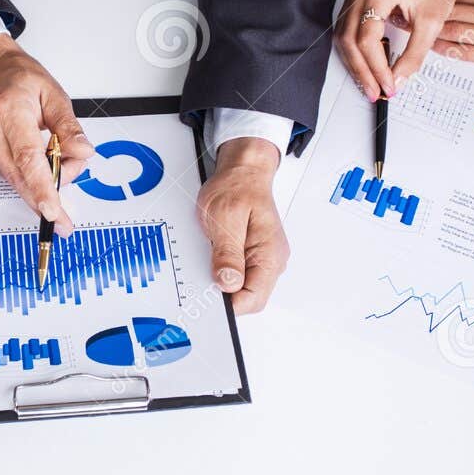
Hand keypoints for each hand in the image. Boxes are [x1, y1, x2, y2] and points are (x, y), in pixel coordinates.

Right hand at [0, 36, 95, 230]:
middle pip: (19, 178)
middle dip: (46, 198)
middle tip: (66, 215)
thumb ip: (69, 126)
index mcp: (10, 111)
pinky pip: (11, 176)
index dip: (41, 187)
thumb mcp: (53, 93)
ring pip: (16, 181)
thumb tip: (83, 152)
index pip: (27, 157)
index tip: (53, 211)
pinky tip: (44, 162)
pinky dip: (31, 177)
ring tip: (61, 160)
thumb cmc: (19, 78)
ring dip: (43, 184)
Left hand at [196, 137, 287, 314]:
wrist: (243, 171)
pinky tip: (213, 254)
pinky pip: (237, 273)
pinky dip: (222, 269)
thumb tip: (228, 283)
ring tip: (209, 257)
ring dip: (222, 279)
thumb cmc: (237, 188)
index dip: (229, 304)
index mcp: (269, 255)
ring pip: (241, 286)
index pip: (254, 299)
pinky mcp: (250, 254)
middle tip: (203, 274)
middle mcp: (270, 261)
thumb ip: (227, 253)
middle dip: (224, 292)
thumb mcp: (225, 218)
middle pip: (248, 297)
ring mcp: (262, 258)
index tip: (208, 297)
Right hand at [337, 0, 463, 98]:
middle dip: (361, 70)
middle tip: (374, 91)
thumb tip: (399, 79)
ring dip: (355, 62)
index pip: (367, 38)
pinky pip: (347, 27)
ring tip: (369, 82)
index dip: (376, 67)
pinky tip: (366, 63)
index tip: (388, 85)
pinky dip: (355, 48)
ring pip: (343, 35)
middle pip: (348, 39)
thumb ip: (414, 54)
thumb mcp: (433, 21)